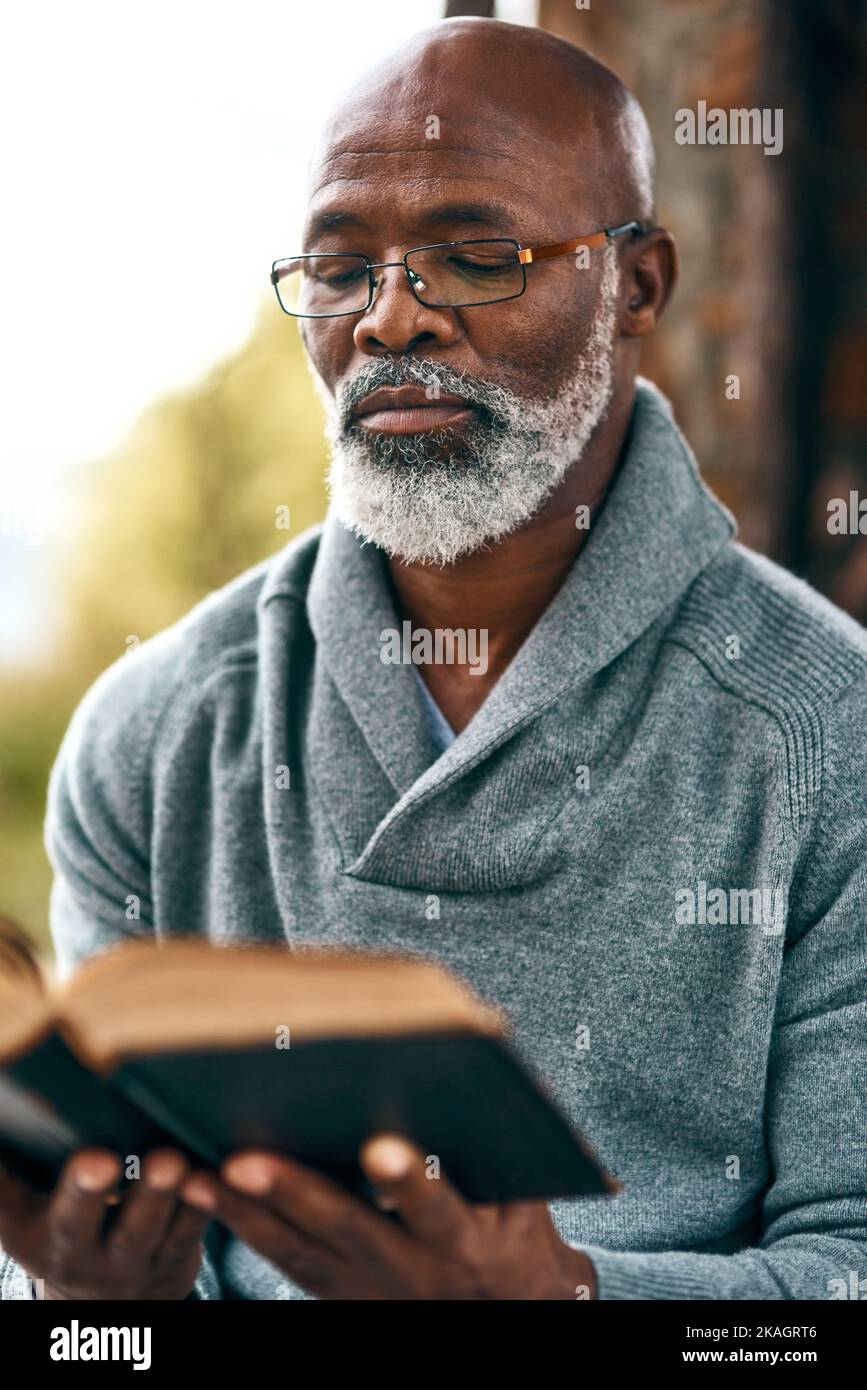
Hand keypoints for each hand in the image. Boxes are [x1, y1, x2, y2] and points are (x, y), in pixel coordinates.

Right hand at [0, 1147, 209, 1299]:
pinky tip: (216, 1172)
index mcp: (27, 1228)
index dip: (3, 1184)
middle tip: (98, 1160)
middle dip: (85, 1190)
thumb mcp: (28, 1207)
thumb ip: (17, 1170)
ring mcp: (123, 1262)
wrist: (111, 1297)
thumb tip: (7, 1107)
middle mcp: (70, 1250)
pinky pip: (189, 1231)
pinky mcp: (171, 1259)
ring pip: (140, 1230)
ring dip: (156, 1195)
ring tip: (168, 1161)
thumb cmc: (68, 1220)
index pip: (6, 1202)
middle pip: (74, 1221)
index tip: (44, 1153)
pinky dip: (204, 1200)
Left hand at [180, 1134, 596, 1299]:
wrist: (502, 1319)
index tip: (382, 1149)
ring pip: (295, 1249)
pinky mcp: (333, 1293)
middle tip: (245, 1160)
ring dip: (241, 1212)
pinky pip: (279, 1260)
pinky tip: (197, 1191)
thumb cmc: (513, 1240)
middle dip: (293, 1194)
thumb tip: (508, 1071)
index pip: (437, 1208)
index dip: (411, 1181)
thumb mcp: (523, 1199)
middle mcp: (409, 1269)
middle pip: (344, 1230)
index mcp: (464, 1240)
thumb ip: (503, 1143)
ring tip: (192, 1173)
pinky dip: (237, 1225)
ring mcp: (365, 1287)